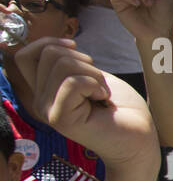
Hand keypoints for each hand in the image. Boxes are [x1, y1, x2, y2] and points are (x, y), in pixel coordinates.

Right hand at [12, 37, 157, 167]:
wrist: (139, 137)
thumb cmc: (122, 108)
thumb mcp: (92, 76)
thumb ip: (69, 64)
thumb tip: (59, 44)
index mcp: (45, 90)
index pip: (26, 56)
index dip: (49, 43)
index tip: (75, 48)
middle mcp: (40, 101)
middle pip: (49, 54)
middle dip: (84, 61)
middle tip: (99, 86)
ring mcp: (47, 110)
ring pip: (63, 64)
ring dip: (93, 75)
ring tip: (102, 95)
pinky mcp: (60, 118)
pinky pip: (74, 82)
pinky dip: (95, 85)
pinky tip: (103, 101)